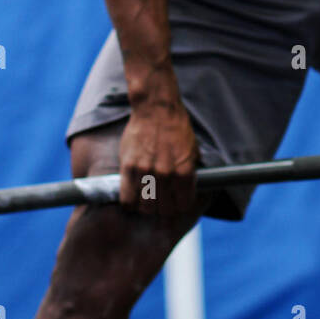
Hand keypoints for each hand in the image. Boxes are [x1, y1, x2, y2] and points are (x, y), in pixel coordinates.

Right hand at [118, 100, 198, 217]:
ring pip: (144, 207)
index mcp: (184, 171)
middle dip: (162, 209)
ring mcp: (146, 171)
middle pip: (163, 210)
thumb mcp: (192, 151)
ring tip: (146, 199)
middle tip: (160, 202)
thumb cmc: (176, 128)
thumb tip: (186, 192)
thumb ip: (189, 173)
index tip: (175, 203)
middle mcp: (166, 174)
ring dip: (146, 207)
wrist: (157, 108)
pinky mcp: (128, 167)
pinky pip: (127, 198)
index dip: (178, 206)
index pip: (182, 205)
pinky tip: (133, 198)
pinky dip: (130, 203)